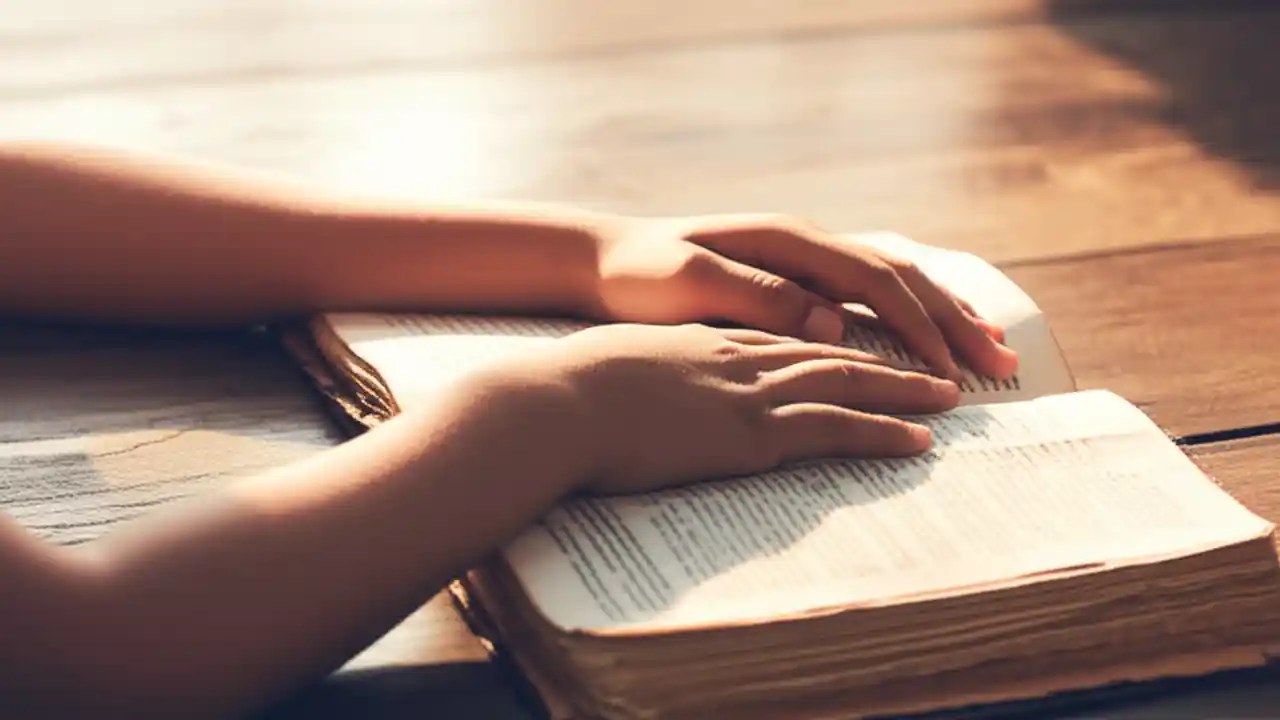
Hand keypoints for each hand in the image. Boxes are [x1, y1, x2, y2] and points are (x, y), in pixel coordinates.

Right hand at [512, 323, 958, 494]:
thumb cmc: (570, 392)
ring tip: (951, 395)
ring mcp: (749, 392)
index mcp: (709, 341)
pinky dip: (882, 430)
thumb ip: (650, 372)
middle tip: (937, 358)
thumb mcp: (620, 368)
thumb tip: (645, 393)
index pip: (788, 335)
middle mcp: (740, 357)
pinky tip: (917, 439)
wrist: (557, 404)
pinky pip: (835, 427)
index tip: (869, 345)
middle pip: (833, 346)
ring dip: (905, 387)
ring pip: (848, 379)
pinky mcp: (751, 432)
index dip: (834, 339)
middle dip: (890, 350)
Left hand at [590, 214, 1017, 379]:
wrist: (605, 257)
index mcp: (790, 243)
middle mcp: (807, 245)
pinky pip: (866, 299)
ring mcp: (805, 262)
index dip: (918, 324)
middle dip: (955, 321)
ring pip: (893, 285)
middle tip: (1004, 365)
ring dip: (944, 319)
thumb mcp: (689, 282)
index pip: (874, 282)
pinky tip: (928, 342)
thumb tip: (830, 321)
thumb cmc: (641, 273)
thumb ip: (759, 297)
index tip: (949, 368)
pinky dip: (907, 320)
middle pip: (901, 278)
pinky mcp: (795, 281)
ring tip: (991, 354)